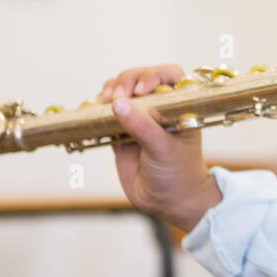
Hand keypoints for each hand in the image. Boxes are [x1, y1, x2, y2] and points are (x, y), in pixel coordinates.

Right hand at [95, 64, 219, 231]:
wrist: (168, 201)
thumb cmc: (178, 172)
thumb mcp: (164, 148)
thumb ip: (142, 126)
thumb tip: (118, 103)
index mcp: (179, 105)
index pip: (170, 76)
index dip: (155, 75)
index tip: (142, 89)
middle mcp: (159, 107)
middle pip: (141, 78)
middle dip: (127, 81)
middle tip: (117, 95)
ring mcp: (139, 118)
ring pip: (122, 92)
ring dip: (112, 91)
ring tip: (106, 101)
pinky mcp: (120, 131)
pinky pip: (107, 112)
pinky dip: (99, 107)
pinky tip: (97, 109)